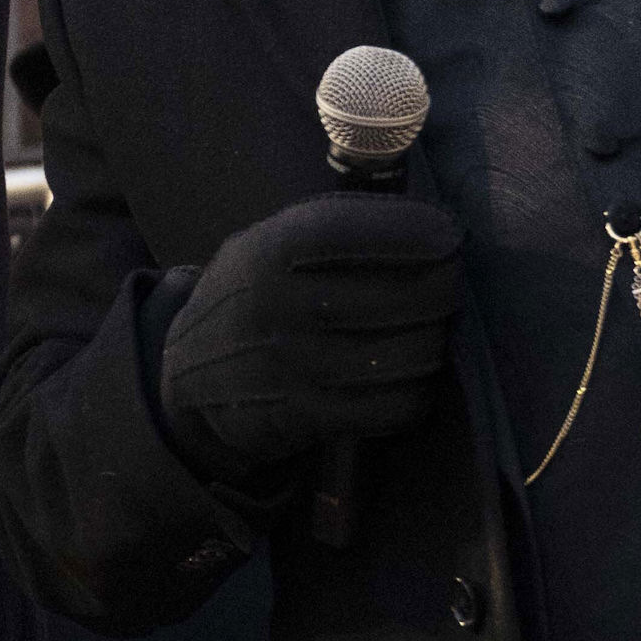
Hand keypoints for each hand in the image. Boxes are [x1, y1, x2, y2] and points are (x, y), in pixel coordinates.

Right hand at [155, 192, 466, 490]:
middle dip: (442, 288)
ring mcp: (291, 367)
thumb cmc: (251, 295)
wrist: (189, 375)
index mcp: (266, 251)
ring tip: (433, 329)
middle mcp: (276, 307)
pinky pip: (392, 407)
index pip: (348, 233)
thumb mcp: (266, 242)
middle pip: (394, 296)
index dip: (408, 231)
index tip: (448, 234)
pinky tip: (411, 373)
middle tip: (451, 283)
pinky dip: (417, 389)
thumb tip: (427, 224)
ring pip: (404, 356)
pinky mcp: (307, 416)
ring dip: (435, 341)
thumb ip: (331, 228)